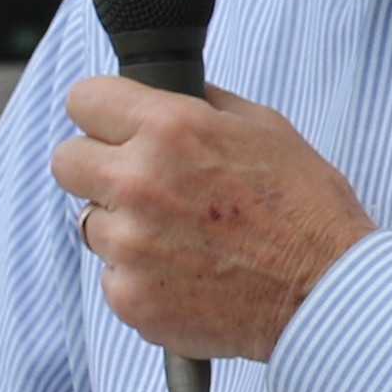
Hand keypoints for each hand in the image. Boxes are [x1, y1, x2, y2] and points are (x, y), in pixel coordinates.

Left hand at [51, 81, 375, 362]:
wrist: (326, 293)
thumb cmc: (306, 210)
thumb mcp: (264, 127)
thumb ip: (204, 105)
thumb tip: (168, 93)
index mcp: (170, 129)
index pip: (84, 100)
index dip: (102, 113)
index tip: (113, 127)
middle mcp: (139, 182)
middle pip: (65, 161)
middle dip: (98, 168)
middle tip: (139, 185)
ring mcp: (130, 245)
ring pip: (90, 223)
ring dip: (123, 227)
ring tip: (179, 238)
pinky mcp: (131, 297)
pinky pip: (111, 276)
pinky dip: (140, 277)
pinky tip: (186, 275)